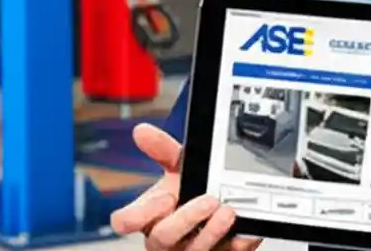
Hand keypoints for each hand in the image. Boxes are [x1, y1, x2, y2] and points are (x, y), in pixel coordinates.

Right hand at [109, 123, 262, 250]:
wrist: (219, 205)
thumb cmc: (189, 191)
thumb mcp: (178, 167)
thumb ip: (162, 149)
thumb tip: (142, 131)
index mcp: (149, 216)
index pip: (125, 221)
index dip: (138, 214)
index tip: (164, 196)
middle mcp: (164, 239)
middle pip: (163, 238)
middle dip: (186, 219)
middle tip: (209, 200)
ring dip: (212, 231)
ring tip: (228, 211)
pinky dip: (237, 242)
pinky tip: (245, 230)